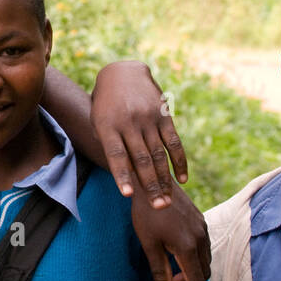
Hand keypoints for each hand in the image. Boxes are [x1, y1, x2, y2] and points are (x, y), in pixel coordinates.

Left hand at [92, 60, 186, 208]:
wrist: (123, 71)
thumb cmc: (105, 104)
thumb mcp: (97, 120)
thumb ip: (107, 144)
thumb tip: (122, 173)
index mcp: (107, 125)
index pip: (115, 154)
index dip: (122, 175)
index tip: (128, 195)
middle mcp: (129, 122)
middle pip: (141, 159)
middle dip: (150, 186)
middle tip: (158, 208)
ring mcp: (148, 119)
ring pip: (158, 155)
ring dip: (164, 180)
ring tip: (167, 201)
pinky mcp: (163, 116)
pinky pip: (174, 142)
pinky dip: (179, 162)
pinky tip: (183, 179)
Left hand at [130, 185, 210, 280]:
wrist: (152, 182)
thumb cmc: (146, 214)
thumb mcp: (148, 244)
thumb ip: (160, 269)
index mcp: (188, 246)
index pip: (196, 280)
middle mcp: (200, 238)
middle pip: (203, 272)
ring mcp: (202, 228)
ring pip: (205, 259)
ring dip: (193, 274)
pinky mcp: (200, 220)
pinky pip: (203, 247)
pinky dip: (194, 259)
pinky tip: (178, 261)